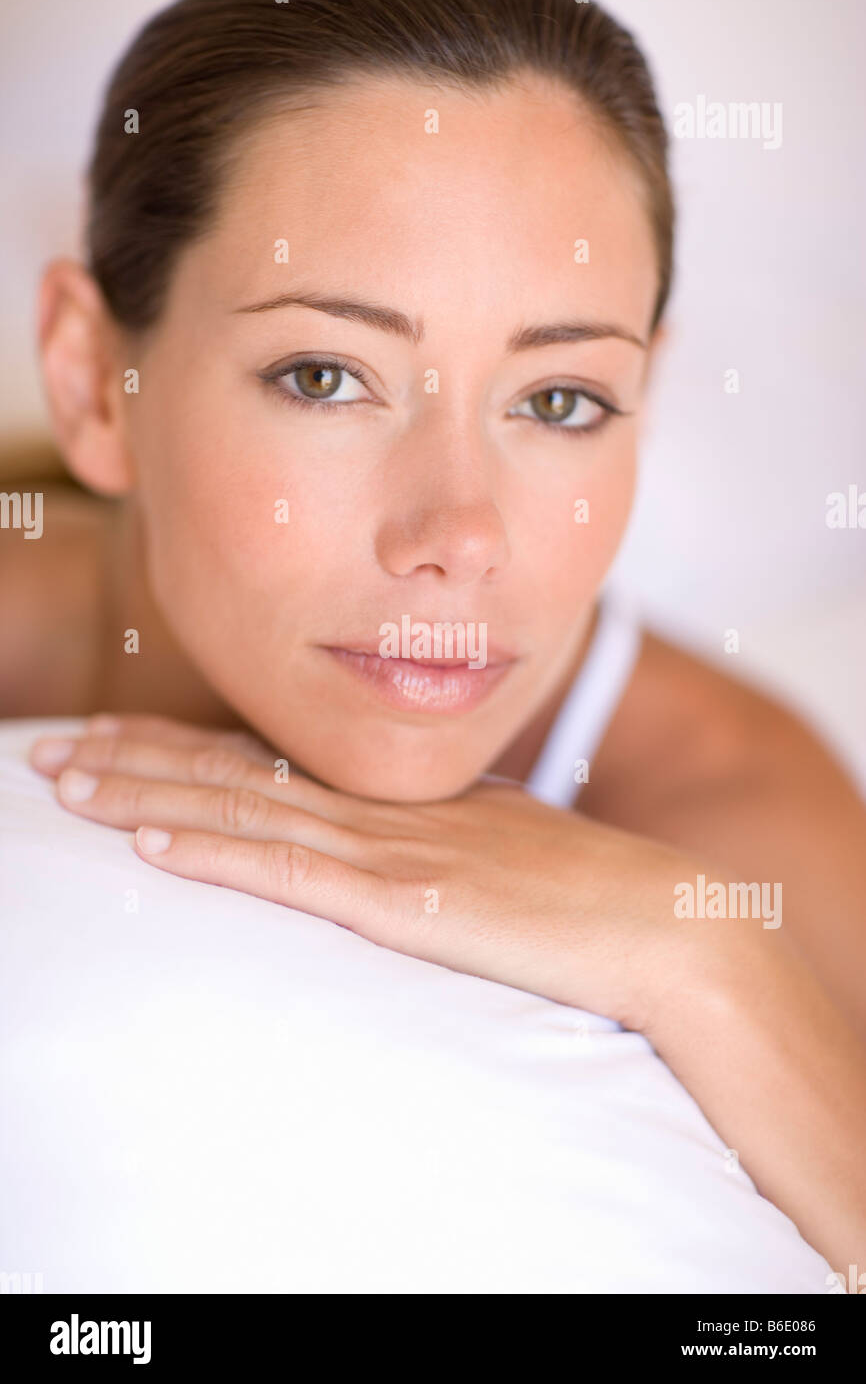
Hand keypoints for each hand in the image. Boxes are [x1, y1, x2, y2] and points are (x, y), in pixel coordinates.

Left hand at [30, 712, 707, 1029]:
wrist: (659, 921)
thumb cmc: (586, 894)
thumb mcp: (494, 851)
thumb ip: (433, 842)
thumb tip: (394, 851)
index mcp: (396, 796)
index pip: (264, 761)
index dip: (180, 747)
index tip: (114, 739)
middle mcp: (380, 807)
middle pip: (231, 773)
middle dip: (132, 760)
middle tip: (50, 752)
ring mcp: (389, 848)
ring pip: (242, 810)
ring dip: (145, 798)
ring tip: (66, 786)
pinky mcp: (405, 900)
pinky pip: (291, 872)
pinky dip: (215, 856)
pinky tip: (153, 846)